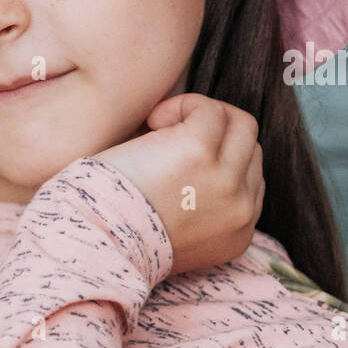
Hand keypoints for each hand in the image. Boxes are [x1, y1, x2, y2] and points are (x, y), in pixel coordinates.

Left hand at [94, 94, 263, 275]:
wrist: (96, 242)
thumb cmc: (120, 233)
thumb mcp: (178, 235)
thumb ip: (202, 209)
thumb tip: (201, 166)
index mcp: (236, 235)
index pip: (250, 183)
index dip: (220, 160)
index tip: (184, 158)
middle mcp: (239, 210)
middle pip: (250, 150)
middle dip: (216, 135)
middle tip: (170, 138)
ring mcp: (224, 179)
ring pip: (240, 125)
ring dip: (203, 116)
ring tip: (162, 126)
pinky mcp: (199, 150)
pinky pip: (209, 110)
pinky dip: (183, 105)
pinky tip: (153, 118)